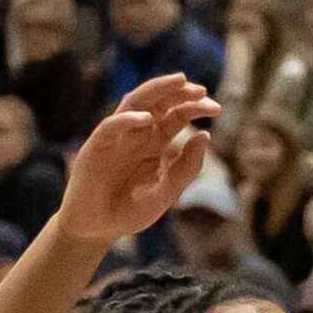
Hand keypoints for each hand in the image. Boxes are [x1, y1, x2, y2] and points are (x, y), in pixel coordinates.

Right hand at [57, 76, 217, 248]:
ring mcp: (116, 137)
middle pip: (158, 102)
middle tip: (201, 91)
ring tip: (179, 82)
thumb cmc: (128, 212)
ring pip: (135, 102)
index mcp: (154, 144)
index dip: (195, 108)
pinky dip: (128, 120)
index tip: (216, 108)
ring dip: (156, 90)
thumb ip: (185, 169)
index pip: (176, 115)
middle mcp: (136, 134)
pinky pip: (111, 126)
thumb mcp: (164, 194)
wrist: (96, 230)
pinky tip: (147, 120)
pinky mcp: (96, 147)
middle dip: (179, 92)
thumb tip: (205, 136)